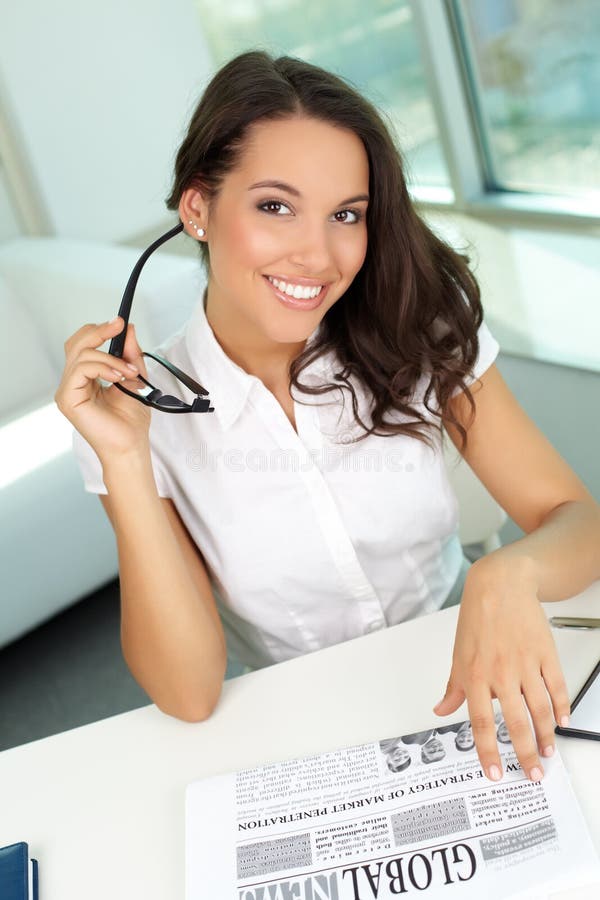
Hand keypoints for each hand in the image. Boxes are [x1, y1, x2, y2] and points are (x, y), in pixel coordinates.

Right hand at [55, 317, 150, 461]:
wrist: (130, 446)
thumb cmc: (131, 422)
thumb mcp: (135, 377)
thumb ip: (130, 354)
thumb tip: (127, 329)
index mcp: (85, 378)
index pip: (82, 345)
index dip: (98, 331)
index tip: (120, 323)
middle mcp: (73, 383)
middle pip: (76, 343)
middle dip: (99, 332)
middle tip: (119, 327)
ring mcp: (67, 391)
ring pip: (81, 354)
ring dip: (110, 358)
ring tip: (129, 372)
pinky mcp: (68, 399)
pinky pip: (80, 369)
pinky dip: (102, 367)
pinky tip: (118, 377)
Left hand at [433, 554, 569, 781]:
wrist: (500, 586)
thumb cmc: (478, 619)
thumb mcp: (458, 654)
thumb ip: (453, 687)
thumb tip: (441, 709)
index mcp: (475, 675)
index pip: (480, 722)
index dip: (487, 752)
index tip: (494, 773)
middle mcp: (500, 673)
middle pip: (515, 723)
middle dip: (525, 754)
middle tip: (532, 774)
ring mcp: (526, 664)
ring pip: (539, 709)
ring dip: (546, 735)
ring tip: (548, 753)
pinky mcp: (545, 654)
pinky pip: (556, 687)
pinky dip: (562, 707)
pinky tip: (562, 721)